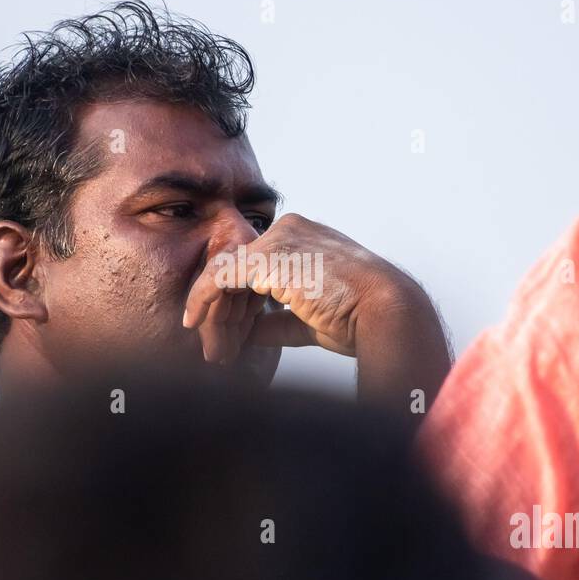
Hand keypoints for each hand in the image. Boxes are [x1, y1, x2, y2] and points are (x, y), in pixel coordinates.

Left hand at [182, 213, 450, 409]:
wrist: (384, 314)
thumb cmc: (359, 317)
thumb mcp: (309, 316)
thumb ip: (278, 319)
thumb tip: (249, 333)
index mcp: (305, 237)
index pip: (258, 267)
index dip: (241, 304)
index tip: (233, 335)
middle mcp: (289, 230)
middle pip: (239, 270)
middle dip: (225, 312)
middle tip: (215, 347)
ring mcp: (276, 240)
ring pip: (226, 274)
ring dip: (215, 314)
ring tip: (212, 349)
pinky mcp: (265, 258)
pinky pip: (219, 278)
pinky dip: (203, 301)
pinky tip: (195, 323)